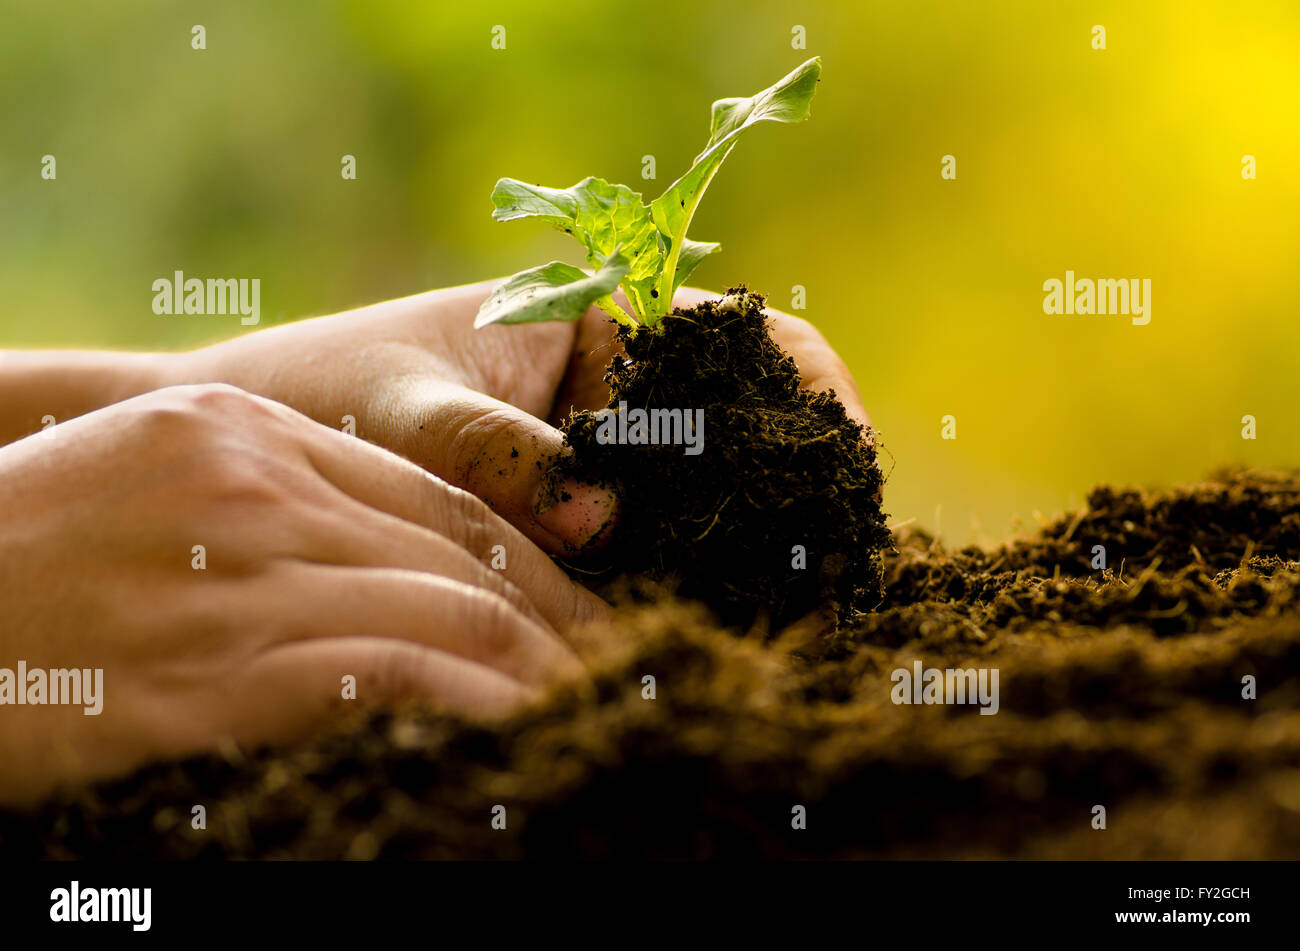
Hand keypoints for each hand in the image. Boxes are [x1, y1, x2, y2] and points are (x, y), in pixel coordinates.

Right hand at [0, 384, 602, 804]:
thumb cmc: (13, 565)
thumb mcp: (144, 490)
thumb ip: (268, 512)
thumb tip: (384, 573)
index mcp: (243, 433)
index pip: (436, 493)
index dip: (529, 553)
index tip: (578, 603)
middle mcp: (256, 487)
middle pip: (462, 548)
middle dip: (559, 612)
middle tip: (618, 660)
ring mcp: (239, 573)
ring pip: (450, 608)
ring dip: (540, 666)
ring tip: (593, 705)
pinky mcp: (217, 672)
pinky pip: (394, 678)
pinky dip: (477, 705)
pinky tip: (523, 733)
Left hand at [166, 283, 871, 553]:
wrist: (258, 444)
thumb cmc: (325, 398)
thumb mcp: (404, 415)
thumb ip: (493, 453)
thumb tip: (600, 518)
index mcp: (600, 317)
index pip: (752, 340)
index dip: (817, 394)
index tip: (839, 463)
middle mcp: (619, 388)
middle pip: (752, 430)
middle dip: (794, 493)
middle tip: (816, 576)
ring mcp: (607, 460)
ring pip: (715, 500)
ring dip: (749, 550)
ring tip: (776, 615)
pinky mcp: (582, 526)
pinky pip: (662, 550)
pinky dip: (689, 584)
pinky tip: (695, 626)